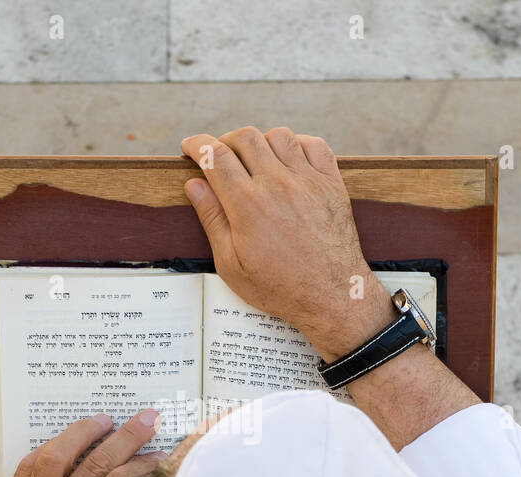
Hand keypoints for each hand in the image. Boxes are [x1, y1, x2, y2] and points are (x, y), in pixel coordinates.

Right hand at [180, 127, 392, 359]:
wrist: (331, 297)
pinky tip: (289, 160)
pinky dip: (297, 144)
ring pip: (278, 136)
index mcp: (248, 204)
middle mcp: (278, 184)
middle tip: (220, 158)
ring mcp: (308, 181)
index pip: (215, 155)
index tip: (189, 147)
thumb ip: (212, 219)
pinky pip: (314, 145)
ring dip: (260, 142)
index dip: (197, 145)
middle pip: (245, 137)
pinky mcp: (331, 184)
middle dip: (225, 141)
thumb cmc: (279, 287)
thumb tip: (194, 185)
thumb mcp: (231, 264)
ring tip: (254, 161)